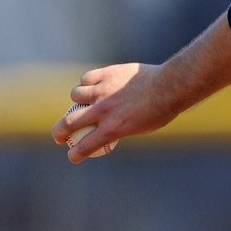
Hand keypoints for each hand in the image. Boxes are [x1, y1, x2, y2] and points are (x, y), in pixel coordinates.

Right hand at [51, 63, 179, 162]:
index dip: (75, 155)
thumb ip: (120, 129)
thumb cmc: (161, 110)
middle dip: (59, 132)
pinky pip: (87, 78)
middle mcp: (103, 111)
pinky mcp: (107, 74)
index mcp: (112, 129)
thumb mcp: (141, 128)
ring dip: (77, 101)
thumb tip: (109, 133)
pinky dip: (87, 82)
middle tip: (61, 135)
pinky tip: (93, 84)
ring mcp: (103, 91)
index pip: (84, 147)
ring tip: (83, 101)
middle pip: (68, 123)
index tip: (73, 156)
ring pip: (75, 95)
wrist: (171, 86)